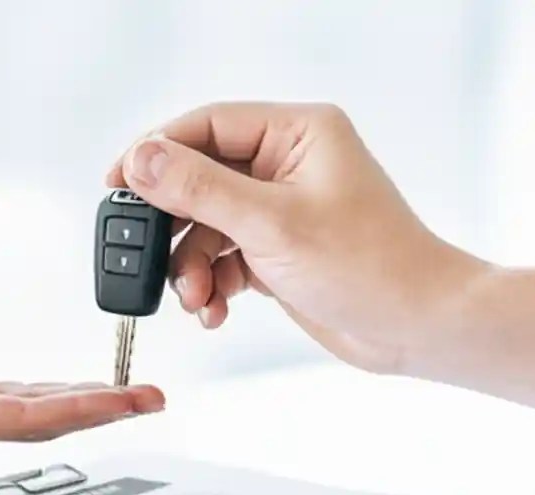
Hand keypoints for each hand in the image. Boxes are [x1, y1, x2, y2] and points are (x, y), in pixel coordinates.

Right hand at [0, 321, 163, 441]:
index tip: (132, 401)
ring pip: (33, 413)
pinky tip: (66, 389)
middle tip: (153, 398)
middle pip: (46, 420)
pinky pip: (11, 402)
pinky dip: (48, 394)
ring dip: (82, 404)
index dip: (88, 409)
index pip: (31, 415)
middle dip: (103, 411)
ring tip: (127, 394)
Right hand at [106, 102, 490, 373]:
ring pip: (209, 225)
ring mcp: (284, 209)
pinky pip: (227, 257)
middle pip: (201, 178)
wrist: (418, 328)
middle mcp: (289, 164)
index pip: (207, 125)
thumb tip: (141, 159)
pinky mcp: (281, 250)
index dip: (156, 152)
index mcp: (298, 133)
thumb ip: (199, 189)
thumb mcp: (272, 224)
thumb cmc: (370, 267)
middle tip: (148, 254)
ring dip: (193, 265)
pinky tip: (214, 309)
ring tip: (197, 297)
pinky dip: (214, 284)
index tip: (116, 182)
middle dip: (175, 225)